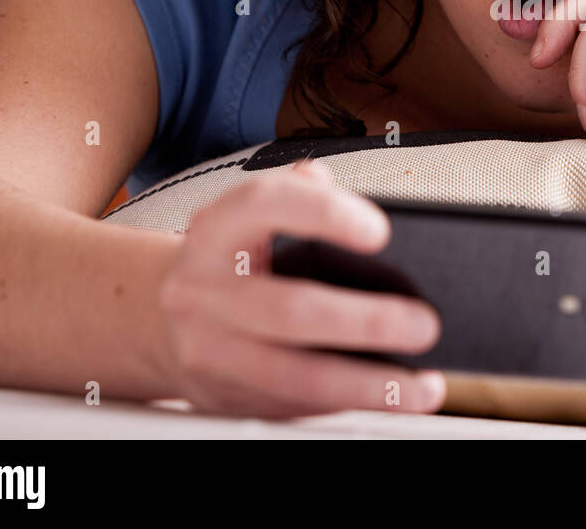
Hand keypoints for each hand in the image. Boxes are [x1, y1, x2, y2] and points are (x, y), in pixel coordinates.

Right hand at [157, 161, 444, 417]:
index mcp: (215, 231)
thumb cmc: (228, 261)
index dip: (323, 213)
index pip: (263, 205)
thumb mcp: (248, 216)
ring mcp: (213, 350)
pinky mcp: (228, 397)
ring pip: (296, 377)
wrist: (162, 322)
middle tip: (423, 324)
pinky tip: (392, 400)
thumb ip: (296, 192)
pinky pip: (297, 406)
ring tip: (421, 386)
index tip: (381, 231)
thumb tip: (330, 180)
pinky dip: (351, 405)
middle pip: (290, 309)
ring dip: (369, 386)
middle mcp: (204, 290)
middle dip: (366, 322)